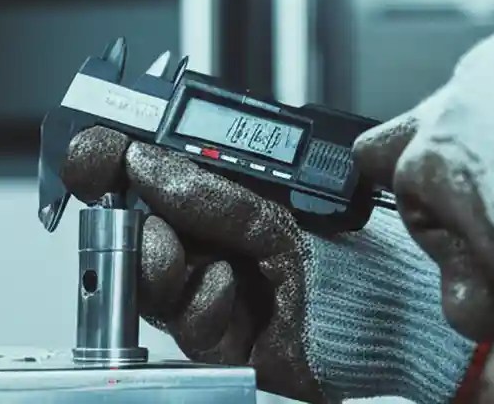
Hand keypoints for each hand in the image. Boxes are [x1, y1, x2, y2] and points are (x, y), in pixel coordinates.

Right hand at [63, 126, 487, 402]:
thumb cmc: (366, 246)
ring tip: (173, 252)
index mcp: (234, 193)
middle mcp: (222, 239)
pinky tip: (229, 291)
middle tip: (120, 201)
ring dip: (156, 261)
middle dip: (126, 216)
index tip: (90, 152)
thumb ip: (210, 192)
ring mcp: (222, 288)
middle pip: (142, 226)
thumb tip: (146, 163)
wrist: (403, 314)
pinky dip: (201, 304)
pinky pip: (188, 322)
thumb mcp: (278, 205)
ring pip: (154, 279)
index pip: (158, 172)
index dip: (118, 160)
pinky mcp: (228, 340)